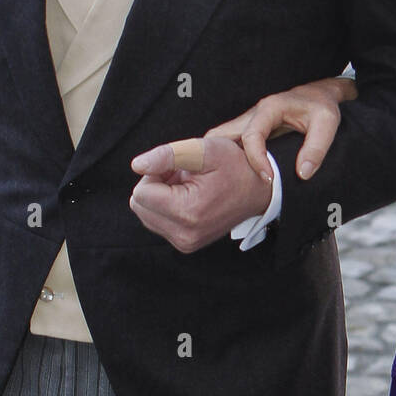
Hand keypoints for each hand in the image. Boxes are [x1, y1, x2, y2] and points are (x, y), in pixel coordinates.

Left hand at [129, 133, 272, 253]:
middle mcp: (184, 234)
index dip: (156, 173)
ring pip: (145, 213)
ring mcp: (185, 243)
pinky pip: (157, 222)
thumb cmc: (235, 166)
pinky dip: (167, 207)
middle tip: (184, 176)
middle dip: (156, 185)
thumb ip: (167, 155)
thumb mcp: (204, 150)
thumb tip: (137, 165)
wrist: (259, 191)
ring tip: (189, 186)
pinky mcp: (186, 244)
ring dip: (161, 196)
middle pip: (139, 204)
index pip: (141, 192)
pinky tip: (189, 197)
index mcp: (187, 212)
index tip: (179, 169)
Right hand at [206, 76, 357, 181]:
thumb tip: (302, 173)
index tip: (268, 178)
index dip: (256, 159)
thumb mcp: (327, 124)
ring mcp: (250, 122)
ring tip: (224, 182)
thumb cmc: (322, 106)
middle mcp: (254, 114)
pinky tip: (233, 175)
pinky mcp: (251, 130)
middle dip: (217, 157)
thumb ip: (316, 148)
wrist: (320, 95)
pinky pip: (232, 144)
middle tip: (223, 182)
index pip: (252, 136)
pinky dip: (227, 158)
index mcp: (270, 109)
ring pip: (222, 139)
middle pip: (221, 134)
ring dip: (220, 158)